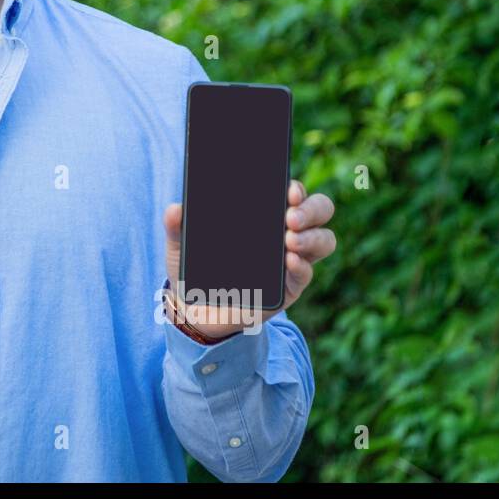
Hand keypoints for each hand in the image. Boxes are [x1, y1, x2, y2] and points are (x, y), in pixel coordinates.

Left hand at [162, 178, 336, 338]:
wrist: (196, 310)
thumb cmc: (194, 268)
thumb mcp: (181, 245)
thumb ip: (176, 226)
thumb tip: (175, 209)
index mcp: (264, 214)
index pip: (291, 192)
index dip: (295, 188)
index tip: (288, 190)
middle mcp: (286, 231)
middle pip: (318, 211)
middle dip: (311, 209)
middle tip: (290, 216)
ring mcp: (292, 259)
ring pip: (324, 240)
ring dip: (312, 237)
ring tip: (290, 240)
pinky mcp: (290, 286)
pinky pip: (306, 273)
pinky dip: (302, 266)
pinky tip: (290, 260)